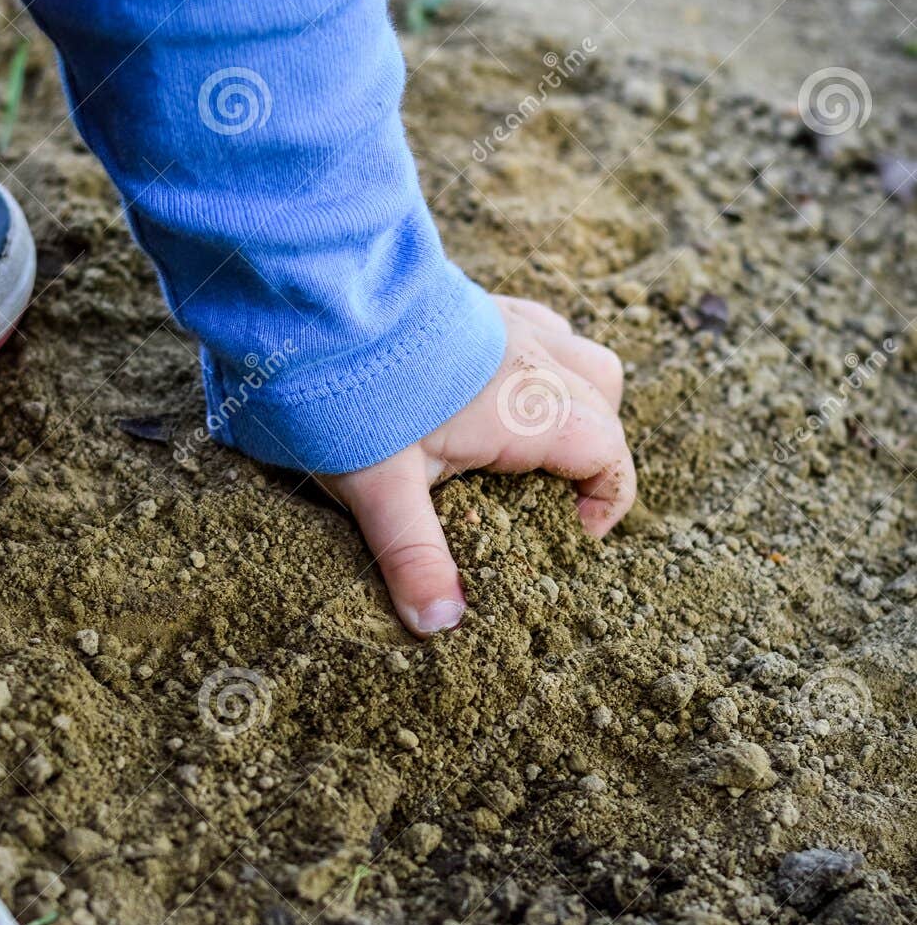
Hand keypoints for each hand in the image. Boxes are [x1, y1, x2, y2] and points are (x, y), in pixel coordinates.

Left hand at [321, 295, 635, 635]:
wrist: (316, 299)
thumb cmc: (354, 392)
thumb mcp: (381, 489)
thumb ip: (415, 556)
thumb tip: (441, 625)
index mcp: (532, 408)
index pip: (608, 455)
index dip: (606, 501)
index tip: (573, 536)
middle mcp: (536, 356)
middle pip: (605, 402)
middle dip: (594, 453)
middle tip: (550, 498)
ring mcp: (508, 320)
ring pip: (577, 356)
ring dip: (572, 400)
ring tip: (529, 445)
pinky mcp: (476, 301)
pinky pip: (535, 328)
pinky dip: (535, 363)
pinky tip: (493, 388)